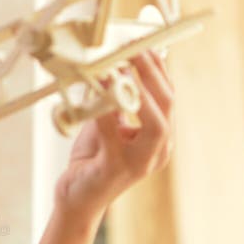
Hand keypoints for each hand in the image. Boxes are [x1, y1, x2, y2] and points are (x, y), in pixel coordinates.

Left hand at [54, 50, 173, 223]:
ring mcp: (140, 163)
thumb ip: (114, 101)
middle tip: (134, 49)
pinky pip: (113, 133)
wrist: (76, 199)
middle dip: (152, 74)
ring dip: (139, 90)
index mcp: (159, 139)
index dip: (157, 69)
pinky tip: (95, 90)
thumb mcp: (107, 125)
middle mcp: (157, 151)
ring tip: (119, 65)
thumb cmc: (93, 160)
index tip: (144, 44)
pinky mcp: (116, 170)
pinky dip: (105, 109)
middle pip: (167, 106)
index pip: (167, 97)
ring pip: (155, 124)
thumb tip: (112, 64)